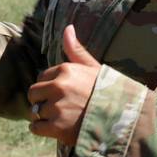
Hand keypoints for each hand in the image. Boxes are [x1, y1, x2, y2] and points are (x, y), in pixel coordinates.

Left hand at [27, 26, 100, 146]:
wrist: (122, 121)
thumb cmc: (108, 93)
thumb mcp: (94, 68)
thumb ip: (76, 50)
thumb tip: (68, 27)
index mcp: (66, 70)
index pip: (42, 76)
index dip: (51, 86)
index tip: (64, 94)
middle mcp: (58, 87)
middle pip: (33, 93)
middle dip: (42, 100)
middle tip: (59, 107)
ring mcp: (57, 107)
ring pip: (34, 111)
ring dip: (44, 116)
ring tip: (62, 118)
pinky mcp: (57, 127)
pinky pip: (35, 127)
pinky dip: (42, 130)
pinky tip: (56, 128)